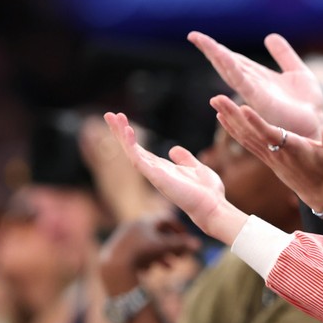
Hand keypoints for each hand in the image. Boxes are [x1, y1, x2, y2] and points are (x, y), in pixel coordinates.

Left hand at [98, 214, 201, 296]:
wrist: (114, 265)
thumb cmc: (142, 253)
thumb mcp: (164, 248)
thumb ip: (181, 245)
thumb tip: (200, 244)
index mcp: (146, 221)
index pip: (167, 220)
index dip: (180, 229)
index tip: (188, 238)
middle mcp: (135, 226)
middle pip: (159, 234)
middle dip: (172, 246)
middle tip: (182, 256)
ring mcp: (126, 238)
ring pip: (150, 245)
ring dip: (162, 255)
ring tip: (170, 267)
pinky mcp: (119, 249)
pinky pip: (139, 252)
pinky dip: (149, 259)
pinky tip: (152, 269)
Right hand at [103, 112, 247, 244]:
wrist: (213, 207)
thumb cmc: (207, 192)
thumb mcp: (197, 168)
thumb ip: (184, 159)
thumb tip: (173, 149)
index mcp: (163, 168)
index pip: (141, 150)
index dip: (130, 136)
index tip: (122, 119)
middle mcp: (155, 171)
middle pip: (131, 149)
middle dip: (119, 132)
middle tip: (109, 115)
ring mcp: (154, 174)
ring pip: (131, 152)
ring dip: (121, 135)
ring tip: (112, 117)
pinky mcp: (156, 177)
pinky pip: (138, 159)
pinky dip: (131, 145)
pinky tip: (127, 131)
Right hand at [190, 32, 322, 139]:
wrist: (317, 125)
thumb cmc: (308, 105)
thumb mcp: (298, 72)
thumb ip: (284, 55)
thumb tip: (269, 36)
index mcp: (259, 78)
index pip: (235, 60)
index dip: (220, 49)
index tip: (202, 37)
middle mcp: (253, 86)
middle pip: (227, 64)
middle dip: (211, 50)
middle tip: (194, 36)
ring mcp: (254, 93)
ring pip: (230, 70)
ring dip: (215, 55)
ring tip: (199, 41)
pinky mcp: (260, 101)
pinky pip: (242, 82)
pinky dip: (230, 68)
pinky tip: (221, 55)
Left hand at [209, 95, 322, 213]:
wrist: (322, 194)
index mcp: (292, 149)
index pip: (271, 134)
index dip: (257, 123)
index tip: (243, 108)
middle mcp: (276, 154)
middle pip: (250, 133)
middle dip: (232, 115)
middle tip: (215, 99)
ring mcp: (269, 157)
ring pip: (244, 136)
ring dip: (229, 119)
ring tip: (215, 103)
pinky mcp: (267, 159)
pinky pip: (246, 142)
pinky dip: (234, 130)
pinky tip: (223, 119)